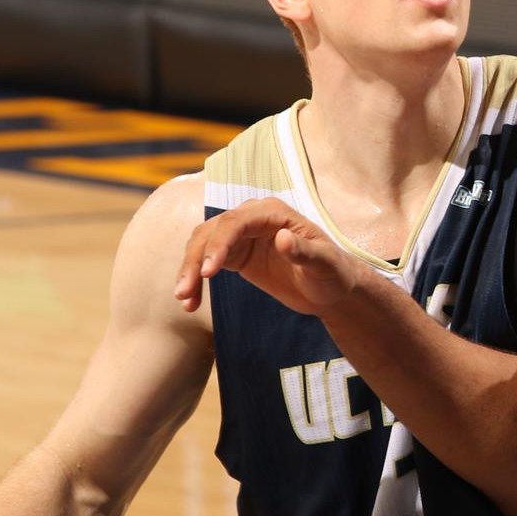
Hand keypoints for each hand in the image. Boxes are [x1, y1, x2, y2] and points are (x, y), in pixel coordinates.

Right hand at [174, 198, 362, 316]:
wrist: (330, 289)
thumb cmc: (333, 273)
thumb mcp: (325, 265)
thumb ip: (305, 252)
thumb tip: (281, 238)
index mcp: (274, 213)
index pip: (236, 222)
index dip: (218, 244)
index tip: (207, 272)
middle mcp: (253, 218)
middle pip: (213, 232)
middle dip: (196, 260)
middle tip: (184, 291)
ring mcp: (241, 235)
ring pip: (203, 245)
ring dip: (189, 270)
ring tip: (183, 299)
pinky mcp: (235, 254)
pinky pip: (206, 261)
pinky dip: (195, 279)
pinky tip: (190, 302)